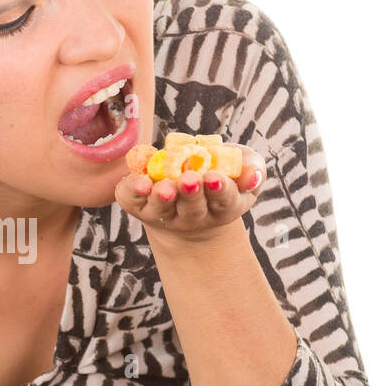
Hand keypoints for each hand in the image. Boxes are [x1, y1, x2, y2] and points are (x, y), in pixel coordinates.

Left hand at [114, 149, 265, 242]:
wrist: (186, 192)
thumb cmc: (218, 177)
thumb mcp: (242, 171)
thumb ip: (252, 169)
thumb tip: (252, 175)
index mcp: (222, 207)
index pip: (224, 202)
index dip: (220, 190)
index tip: (215, 177)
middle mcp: (192, 216)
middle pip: (192, 209)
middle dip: (190, 193)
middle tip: (188, 179)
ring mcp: (163, 213)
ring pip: (161, 208)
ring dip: (162, 197)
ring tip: (164, 186)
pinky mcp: (139, 205)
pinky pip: (133, 200)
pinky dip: (133, 190)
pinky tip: (139, 181)